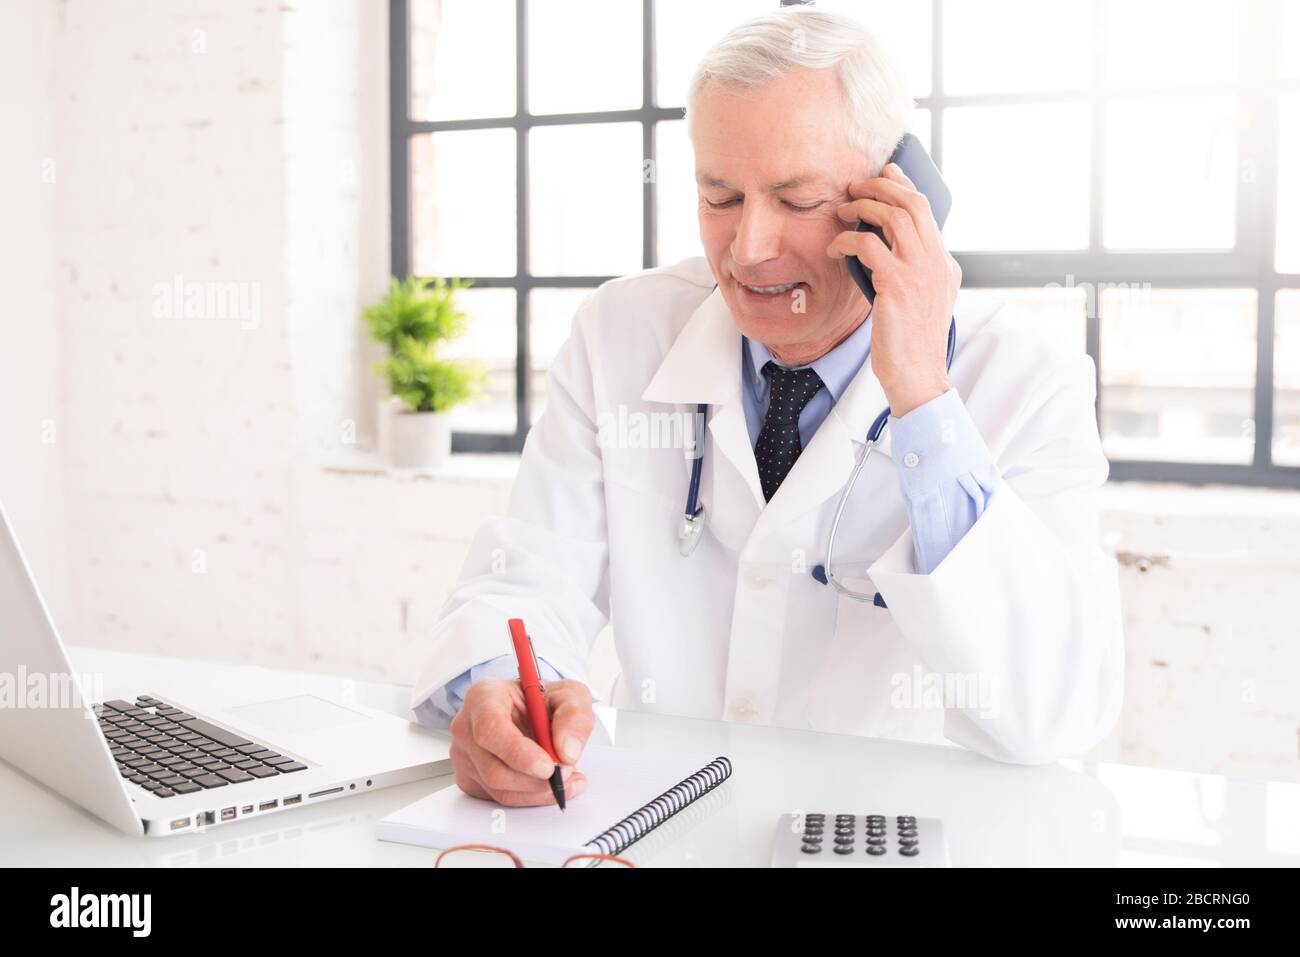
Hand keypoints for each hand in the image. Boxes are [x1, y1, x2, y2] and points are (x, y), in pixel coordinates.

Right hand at [449, 677, 594, 806]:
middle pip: (494, 768)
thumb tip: (567, 751)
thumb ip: (574, 716)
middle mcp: (467, 727)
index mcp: (484, 697)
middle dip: (536, 779)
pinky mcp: (470, 779)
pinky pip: (500, 798)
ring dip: (538, 791)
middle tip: (567, 771)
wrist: (531, 712)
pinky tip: (550, 784)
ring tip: (566, 776)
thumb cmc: (542, 701)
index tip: (548, 766)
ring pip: (499, 789)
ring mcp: (464, 756)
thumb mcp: (569, 695)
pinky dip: (531, 797)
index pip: (490, 729)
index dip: (518, 752)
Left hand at [826, 162, 961, 416]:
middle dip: (881, 187)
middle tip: (854, 186)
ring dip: (863, 207)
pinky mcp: (898, 286)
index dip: (904, 186)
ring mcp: (921, 273)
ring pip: (894, 217)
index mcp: (946, 265)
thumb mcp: (917, 303)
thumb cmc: (910, 345)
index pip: (926, 211)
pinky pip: (869, 246)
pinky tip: (834, 249)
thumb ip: (910, 274)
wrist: (918, 377)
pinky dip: (847, 241)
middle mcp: (938, 263)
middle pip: (912, 204)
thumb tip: (881, 251)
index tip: (884, 173)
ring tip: (842, 211)